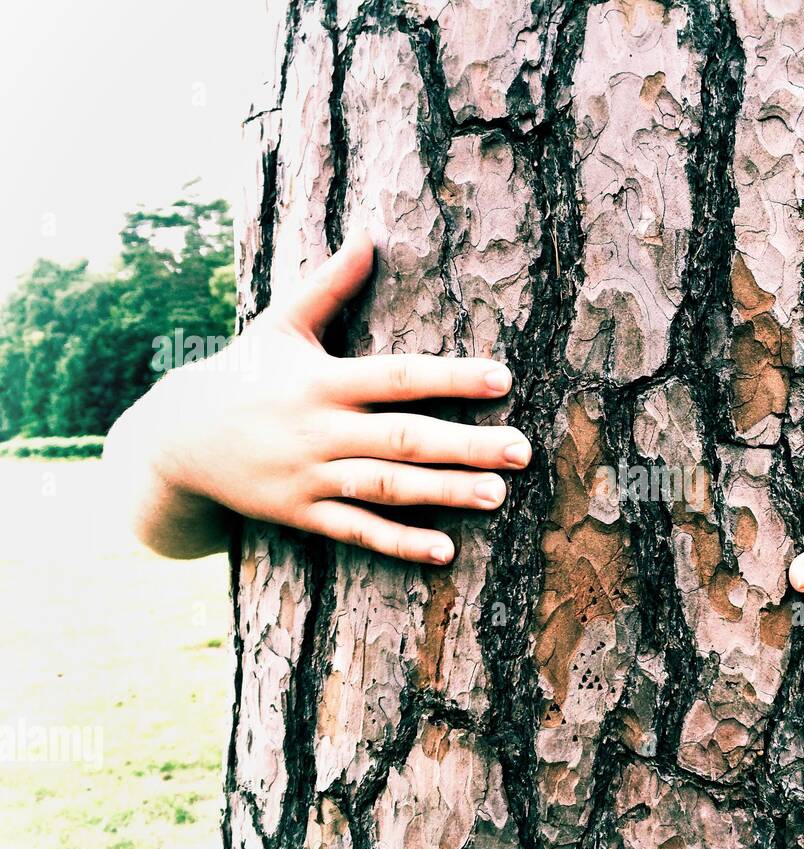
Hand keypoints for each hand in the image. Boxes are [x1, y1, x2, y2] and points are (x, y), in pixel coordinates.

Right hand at [105, 231, 530, 561]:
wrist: (174, 440)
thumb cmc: (241, 374)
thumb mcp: (280, 325)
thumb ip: (329, 284)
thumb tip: (369, 234)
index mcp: (322, 379)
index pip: (398, 376)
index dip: (451, 377)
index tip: (503, 378)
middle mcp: (320, 428)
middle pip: (403, 437)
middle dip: (466, 445)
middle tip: (522, 450)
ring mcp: (310, 475)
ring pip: (386, 487)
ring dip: (444, 493)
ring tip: (497, 495)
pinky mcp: (300, 513)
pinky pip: (356, 530)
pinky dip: (398, 543)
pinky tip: (444, 551)